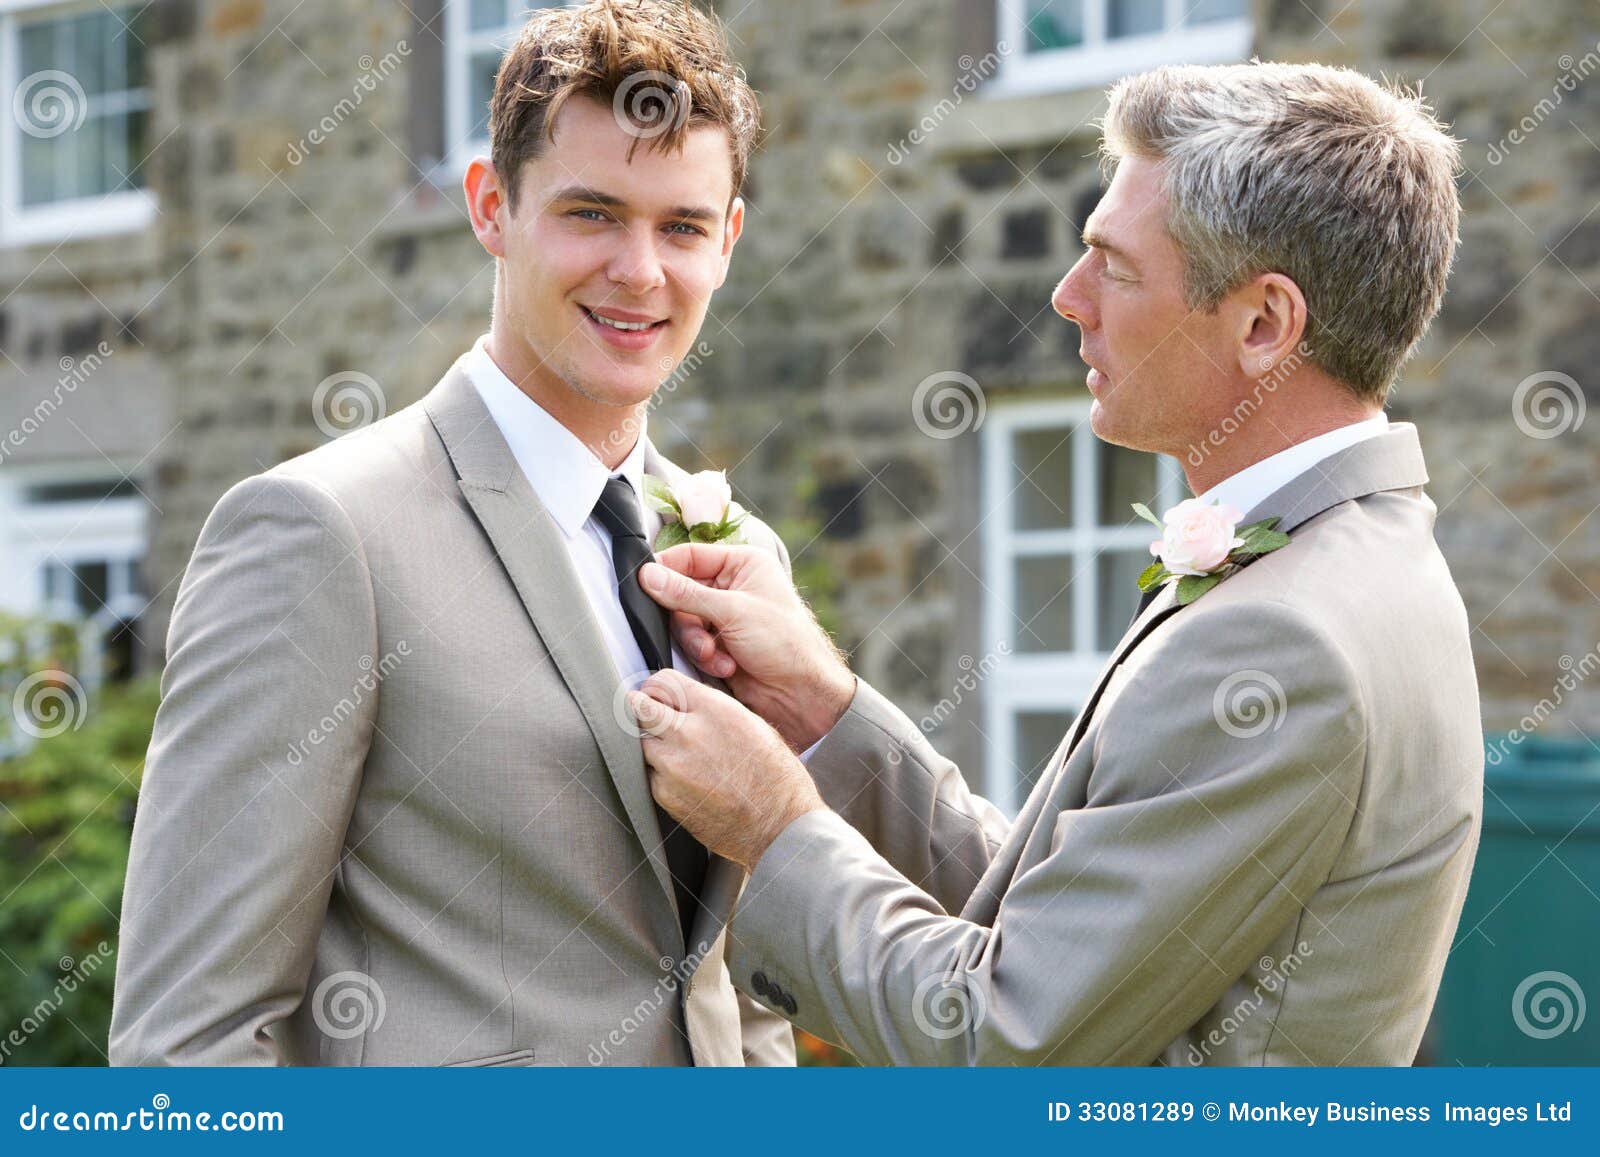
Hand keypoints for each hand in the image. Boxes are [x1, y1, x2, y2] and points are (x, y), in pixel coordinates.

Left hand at [629, 670, 824, 871]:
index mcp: (714, 710)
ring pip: (640, 743)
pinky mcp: (664, 795)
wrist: (779, 825)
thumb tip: (685, 704)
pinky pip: (648, 774)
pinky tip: (684, 780)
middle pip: (639, 708)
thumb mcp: (751, 725)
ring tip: (677, 755)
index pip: (662, 682)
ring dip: (651, 745)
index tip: (657, 696)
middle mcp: (688, 733)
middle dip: (643, 710)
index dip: (657, 689)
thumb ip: (712, 709)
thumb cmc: (775, 777)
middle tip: (650, 717)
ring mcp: (672, 766)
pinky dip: (659, 774)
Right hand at [640, 544, 853, 751]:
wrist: (801, 693)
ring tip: (715, 655)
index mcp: (743, 564)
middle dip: (687, 618)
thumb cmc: (784, 643)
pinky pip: (693, 643)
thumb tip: (649, 575)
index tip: (643, 582)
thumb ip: (686, 594)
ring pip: (683, 620)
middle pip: (681, 591)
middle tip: (697, 633)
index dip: (666, 569)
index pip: (691, 556)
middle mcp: (732, 586)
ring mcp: (724, 615)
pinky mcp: (719, 642)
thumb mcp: (733, 611)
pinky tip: (725, 665)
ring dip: (696, 642)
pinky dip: (704, 656)